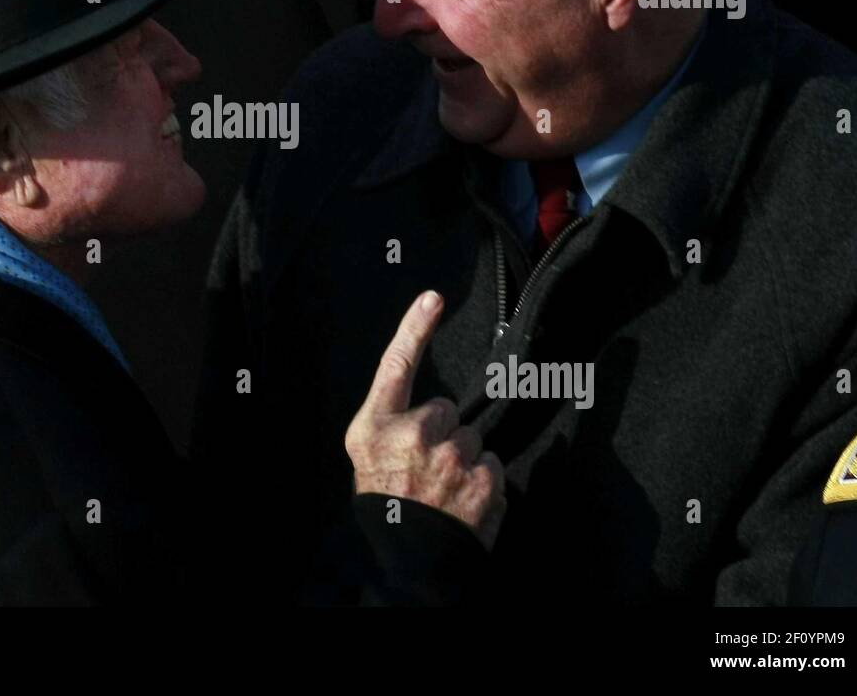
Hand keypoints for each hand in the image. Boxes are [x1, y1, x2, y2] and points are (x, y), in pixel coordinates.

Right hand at [344, 290, 505, 550]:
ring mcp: (452, 459)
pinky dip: (481, 482)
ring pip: (472, 438)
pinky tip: (461, 500)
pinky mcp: (483, 481)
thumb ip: (389, 420)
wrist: (408, 559)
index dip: (414, 328)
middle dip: (442, 434)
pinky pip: (491, 464)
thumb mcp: (365, 453)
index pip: (397, 366)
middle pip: (447, 412)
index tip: (432, 297)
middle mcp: (415, 436)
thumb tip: (427, 405)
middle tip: (425, 467)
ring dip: (463, 459)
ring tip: (443, 488)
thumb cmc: (382, 501)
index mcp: (378, 426)